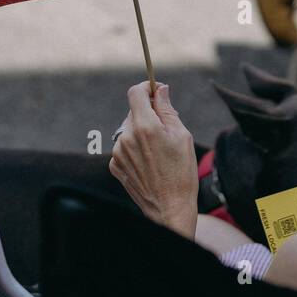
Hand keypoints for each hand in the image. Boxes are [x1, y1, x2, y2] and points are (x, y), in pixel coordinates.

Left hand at [109, 82, 198, 238]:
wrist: (170, 208)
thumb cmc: (181, 172)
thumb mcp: (182, 136)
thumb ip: (167, 109)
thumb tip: (160, 89)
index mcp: (144, 126)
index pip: (135, 92)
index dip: (146, 88)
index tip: (155, 91)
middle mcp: (125, 137)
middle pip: (133, 111)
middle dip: (148, 114)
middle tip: (165, 129)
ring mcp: (117, 152)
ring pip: (128, 129)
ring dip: (140, 132)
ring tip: (158, 152)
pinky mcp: (114, 165)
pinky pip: (123, 146)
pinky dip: (134, 148)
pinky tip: (148, 162)